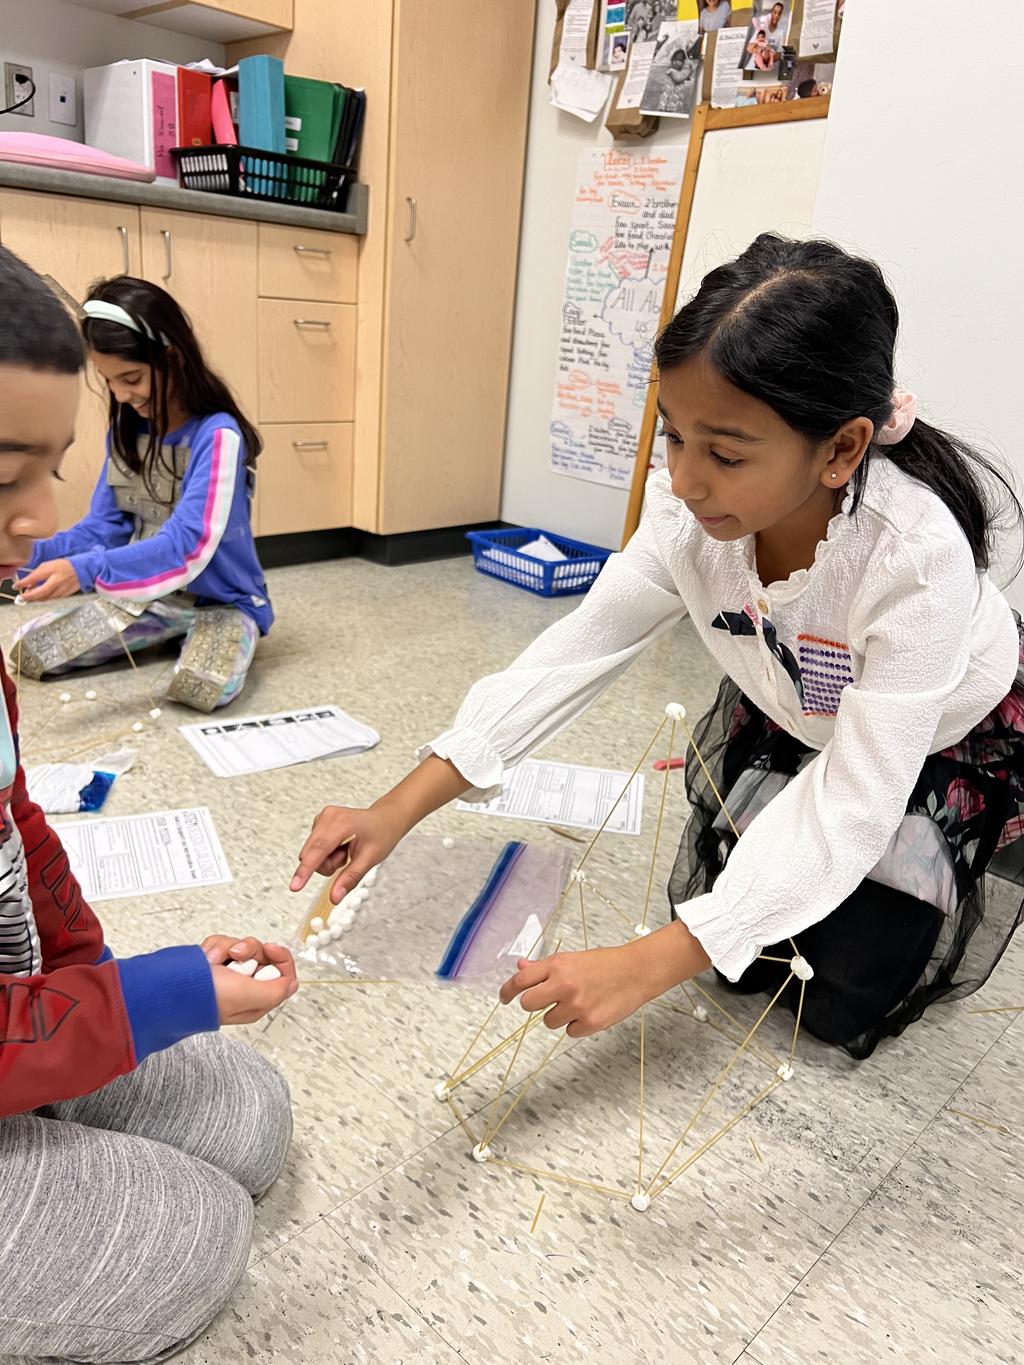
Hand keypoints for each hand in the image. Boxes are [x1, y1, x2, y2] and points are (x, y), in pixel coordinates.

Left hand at [18, 559, 79, 601]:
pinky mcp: (66, 594)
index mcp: (53, 569)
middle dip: (30, 596)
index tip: (16, 586)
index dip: (24, 582)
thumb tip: (28, 584)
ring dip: (36, 598)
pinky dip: (44, 598)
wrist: (82, 569)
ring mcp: (63, 588)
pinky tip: (41, 596)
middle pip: (42, 592)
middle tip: (22, 597)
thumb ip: (38, 574)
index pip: (35, 577)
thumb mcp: (48, 565)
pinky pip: (52, 599)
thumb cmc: (65, 566)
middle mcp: (58, 580)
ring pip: (46, 598)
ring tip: (30, 596)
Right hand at [201, 934, 297, 1024]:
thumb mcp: (247, 996)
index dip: (281, 957)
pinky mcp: (214, 964)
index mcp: (257, 1000)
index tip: (270, 948)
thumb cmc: (204, 997)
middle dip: (248, 949)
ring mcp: (229, 974)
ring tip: (214, 960)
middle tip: (235, 955)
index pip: (283, 974)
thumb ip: (276, 990)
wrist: (169, 987)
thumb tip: (292, 983)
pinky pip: (223, 944)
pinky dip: (214, 947)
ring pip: (242, 946)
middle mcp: (245, 986)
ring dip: (227, 947)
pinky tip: (206, 958)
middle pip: (264, 955)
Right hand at [290, 803, 404, 904]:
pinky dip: (326, 853)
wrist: (385, 819)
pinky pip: (313, 848)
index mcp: (342, 823)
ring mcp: (322, 817)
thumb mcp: (370, 859)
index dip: (305, 871)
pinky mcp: (319, 822)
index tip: (295, 886)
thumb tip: (334, 898)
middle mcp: (328, 816)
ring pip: (310, 854)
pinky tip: (341, 845)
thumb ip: (350, 878)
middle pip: (310, 855)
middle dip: (327, 865)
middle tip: (347, 858)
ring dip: (327, 860)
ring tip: (346, 851)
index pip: (318, 850)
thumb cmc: (381, 835)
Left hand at [499, 921, 711, 1037]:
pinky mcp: (590, 1023)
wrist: (637, 972)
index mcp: (557, 965)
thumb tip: (520, 967)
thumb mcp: (571, 959)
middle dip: (535, 1004)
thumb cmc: (604, 964)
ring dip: (559, 1015)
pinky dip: (577, 1025)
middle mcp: (564, 984)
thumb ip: (544, 967)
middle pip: (528, 1005)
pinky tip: (591, 1010)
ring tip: (580, 1001)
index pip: (520, 981)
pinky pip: (569, 1032)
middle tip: (549, 1000)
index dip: (508, 991)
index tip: (504, 998)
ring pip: (549, 1022)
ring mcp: (577, 1005)